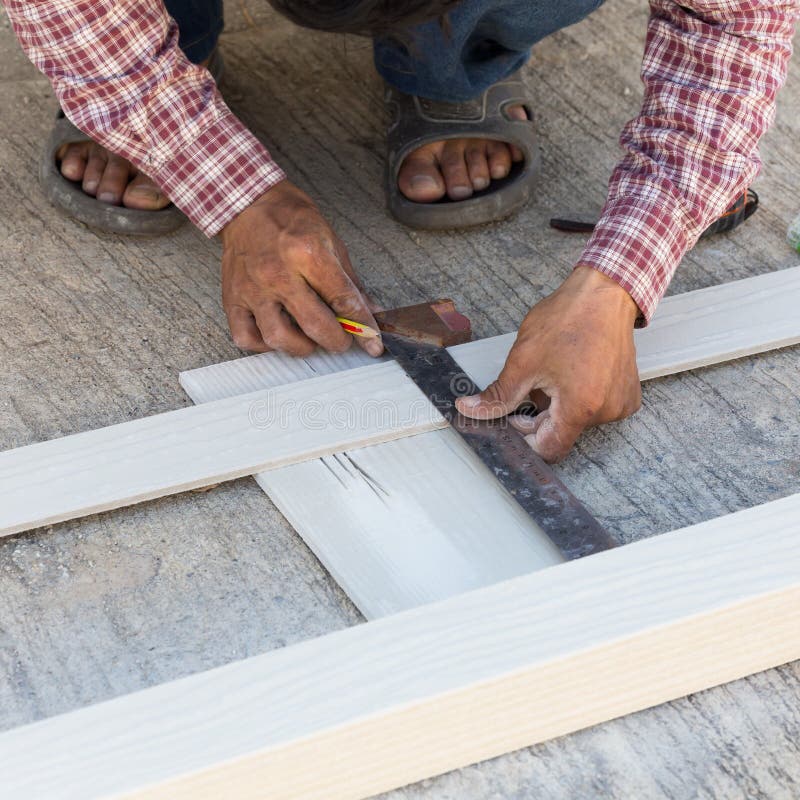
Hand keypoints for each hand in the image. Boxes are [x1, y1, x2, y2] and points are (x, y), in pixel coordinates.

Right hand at [220, 180, 382, 356]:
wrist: (246, 203)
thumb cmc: (290, 219)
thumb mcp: (330, 241)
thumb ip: (350, 282)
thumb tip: (370, 312)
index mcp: (307, 253)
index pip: (343, 300)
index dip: (363, 327)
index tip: (373, 344)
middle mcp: (278, 274)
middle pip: (314, 325)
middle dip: (336, 341)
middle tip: (341, 340)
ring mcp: (252, 288)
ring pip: (278, 337)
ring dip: (302, 347)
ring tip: (310, 339)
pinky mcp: (232, 298)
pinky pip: (245, 337)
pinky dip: (265, 345)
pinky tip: (278, 336)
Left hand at [455, 266, 641, 461]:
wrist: (604, 294)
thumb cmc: (568, 319)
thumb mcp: (523, 360)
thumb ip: (498, 395)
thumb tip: (472, 411)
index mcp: (580, 408)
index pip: (549, 449)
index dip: (525, 439)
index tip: (512, 422)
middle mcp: (605, 411)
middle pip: (562, 434)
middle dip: (538, 417)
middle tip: (527, 387)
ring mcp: (620, 404)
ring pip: (576, 420)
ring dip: (558, 405)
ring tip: (554, 372)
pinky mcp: (627, 395)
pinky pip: (596, 408)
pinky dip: (579, 397)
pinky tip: (573, 372)